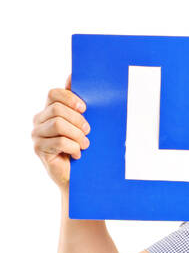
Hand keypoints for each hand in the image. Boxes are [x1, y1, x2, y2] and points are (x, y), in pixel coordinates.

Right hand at [32, 75, 89, 189]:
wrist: (77, 177)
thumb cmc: (80, 148)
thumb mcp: (81, 124)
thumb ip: (76, 103)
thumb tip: (72, 75)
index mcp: (48, 110)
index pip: (53, 94)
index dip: (70, 98)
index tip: (84, 108)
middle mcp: (39, 120)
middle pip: (57, 109)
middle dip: (78, 120)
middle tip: (88, 131)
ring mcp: (36, 134)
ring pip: (58, 125)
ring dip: (77, 135)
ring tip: (85, 144)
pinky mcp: (39, 149)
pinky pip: (59, 142)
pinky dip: (74, 148)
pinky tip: (78, 154)